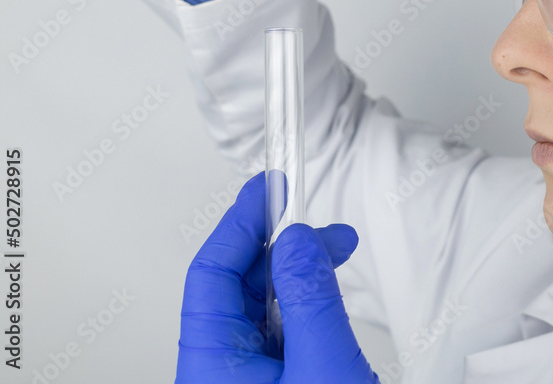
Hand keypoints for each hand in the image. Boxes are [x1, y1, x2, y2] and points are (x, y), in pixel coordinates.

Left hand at [175, 173, 377, 382]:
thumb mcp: (323, 366)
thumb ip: (310, 298)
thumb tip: (296, 239)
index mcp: (213, 364)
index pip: (212, 272)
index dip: (242, 223)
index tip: (270, 188)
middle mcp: (222, 368)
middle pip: (239, 283)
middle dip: (284, 246)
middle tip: (321, 225)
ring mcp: (247, 377)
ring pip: (264, 305)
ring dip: (301, 272)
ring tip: (339, 252)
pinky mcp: (275, 381)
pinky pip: (282, 329)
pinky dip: (307, 301)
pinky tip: (330, 288)